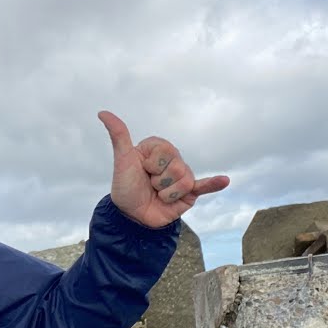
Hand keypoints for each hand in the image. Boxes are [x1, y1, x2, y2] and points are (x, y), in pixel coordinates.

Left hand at [98, 110, 229, 227]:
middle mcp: (173, 160)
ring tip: (158, 194)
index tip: (141, 169)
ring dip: (167, 193)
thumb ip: (119, 136)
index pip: (165, 151)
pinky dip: (214, 184)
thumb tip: (103, 112)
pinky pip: (204, 186)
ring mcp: (183, 176)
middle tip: (149, 185)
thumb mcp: (122, 160)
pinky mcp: (189, 193)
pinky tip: (224, 181)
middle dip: (159, 181)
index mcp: (159, 148)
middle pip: (176, 167)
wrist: (130, 215)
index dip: (151, 165)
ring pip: (184, 181)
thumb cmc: (125, 186)